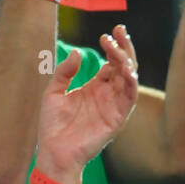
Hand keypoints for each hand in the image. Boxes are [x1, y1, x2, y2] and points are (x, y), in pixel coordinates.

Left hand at [35, 26, 137, 176]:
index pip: (110, 63)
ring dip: (127, 61)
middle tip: (120, 31)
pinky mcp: (117, 118)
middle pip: (123, 66)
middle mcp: (107, 95)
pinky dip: (132, 83)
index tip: (105, 35)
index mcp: (94, 88)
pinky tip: (128, 70)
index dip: (111, 47)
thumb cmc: (52, 126)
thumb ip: (64, 72)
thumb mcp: (53, 93)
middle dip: (124, 48)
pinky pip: (130, 98)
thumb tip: (77, 52)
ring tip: (119, 49)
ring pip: (130, 78)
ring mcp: (113, 106)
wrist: (54, 152)